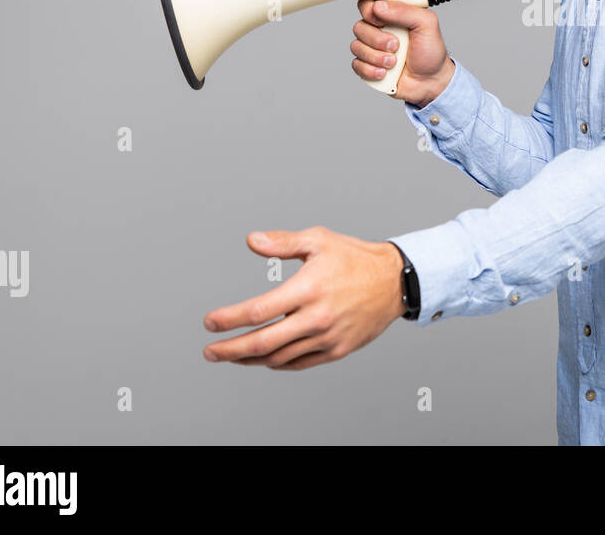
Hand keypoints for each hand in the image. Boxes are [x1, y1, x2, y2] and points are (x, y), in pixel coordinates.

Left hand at [201, 227, 405, 370]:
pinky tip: (264, 358)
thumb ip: (282, 242)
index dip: (229, 319)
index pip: (259, 311)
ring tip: (232, 356)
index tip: (210, 323)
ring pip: (279, 358)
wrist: (394, 281)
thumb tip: (251, 240)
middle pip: (263, 343)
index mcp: (309, 289)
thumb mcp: (319, 240)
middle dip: (230, 350)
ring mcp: (328, 337)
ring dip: (250, 360)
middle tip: (210, 351)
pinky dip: (277, 364)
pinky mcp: (337, 350)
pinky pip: (300, 364)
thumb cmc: (355, 258)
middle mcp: (317, 317)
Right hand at [351, 0, 454, 106]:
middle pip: (359, 26)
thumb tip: (379, 6)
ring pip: (356, 46)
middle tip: (395, 46)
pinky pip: (357, 64)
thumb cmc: (431, 52)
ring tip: (394, 62)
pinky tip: (386, 72)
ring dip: (376, 57)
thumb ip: (405, 10)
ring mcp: (373, 48)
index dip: (369, 11)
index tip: (381, 21)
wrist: (431, 82)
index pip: (368, 3)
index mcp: (392, 15)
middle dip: (377, 39)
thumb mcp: (427, 24)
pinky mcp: (368, 65)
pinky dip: (371, 70)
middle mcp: (380, 29)